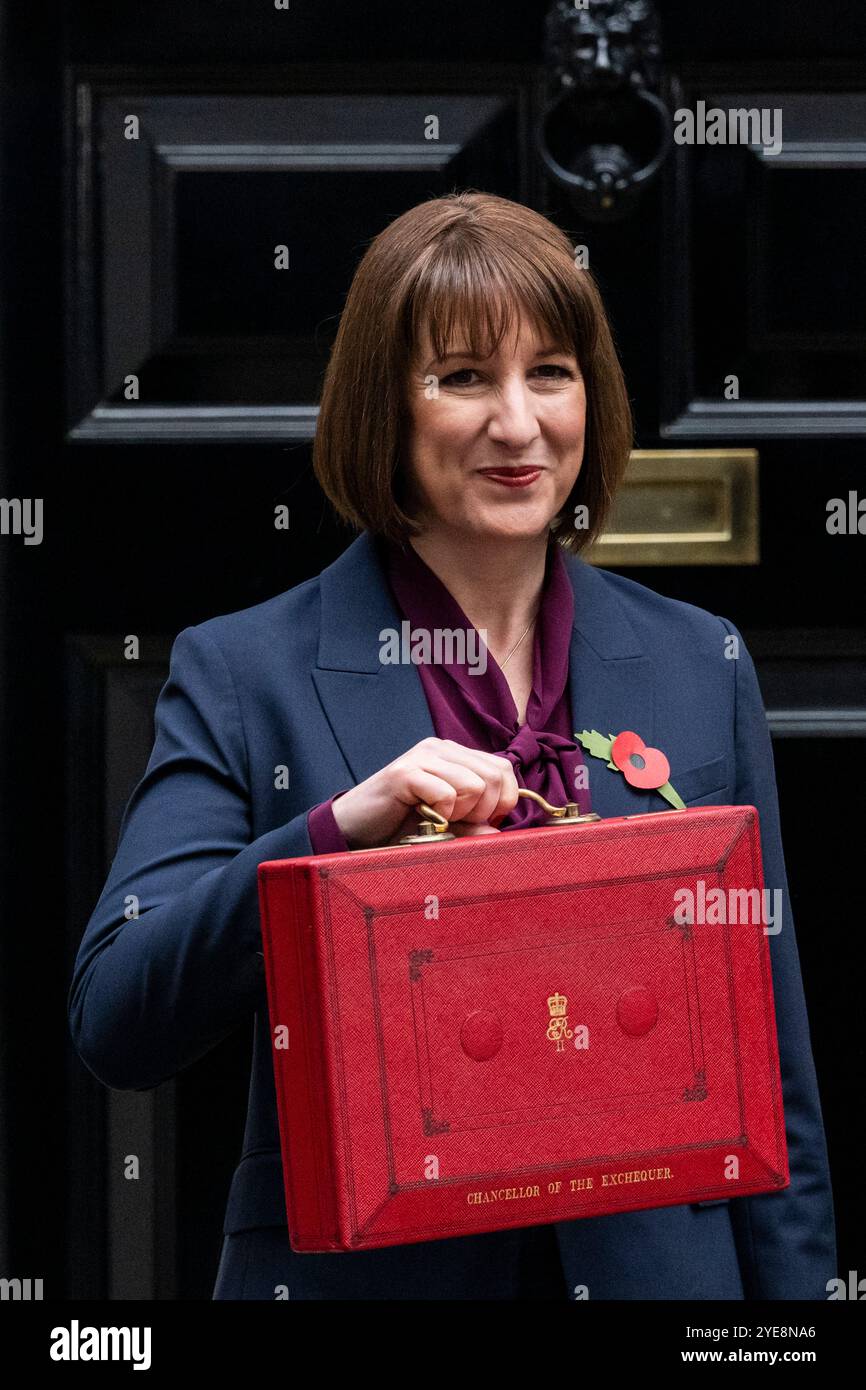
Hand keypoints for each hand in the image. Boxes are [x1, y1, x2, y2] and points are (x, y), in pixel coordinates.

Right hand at [330, 737, 518, 848]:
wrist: (353, 829)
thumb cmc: (400, 825)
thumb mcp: (447, 826)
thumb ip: (474, 826)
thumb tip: (499, 830)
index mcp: (454, 755)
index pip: (503, 768)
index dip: (503, 801)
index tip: (484, 823)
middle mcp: (440, 748)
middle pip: (494, 776)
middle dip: (484, 811)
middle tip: (456, 824)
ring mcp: (422, 756)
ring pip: (475, 785)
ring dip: (462, 814)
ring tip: (438, 820)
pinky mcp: (405, 772)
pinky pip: (446, 794)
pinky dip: (442, 816)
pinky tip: (424, 819)